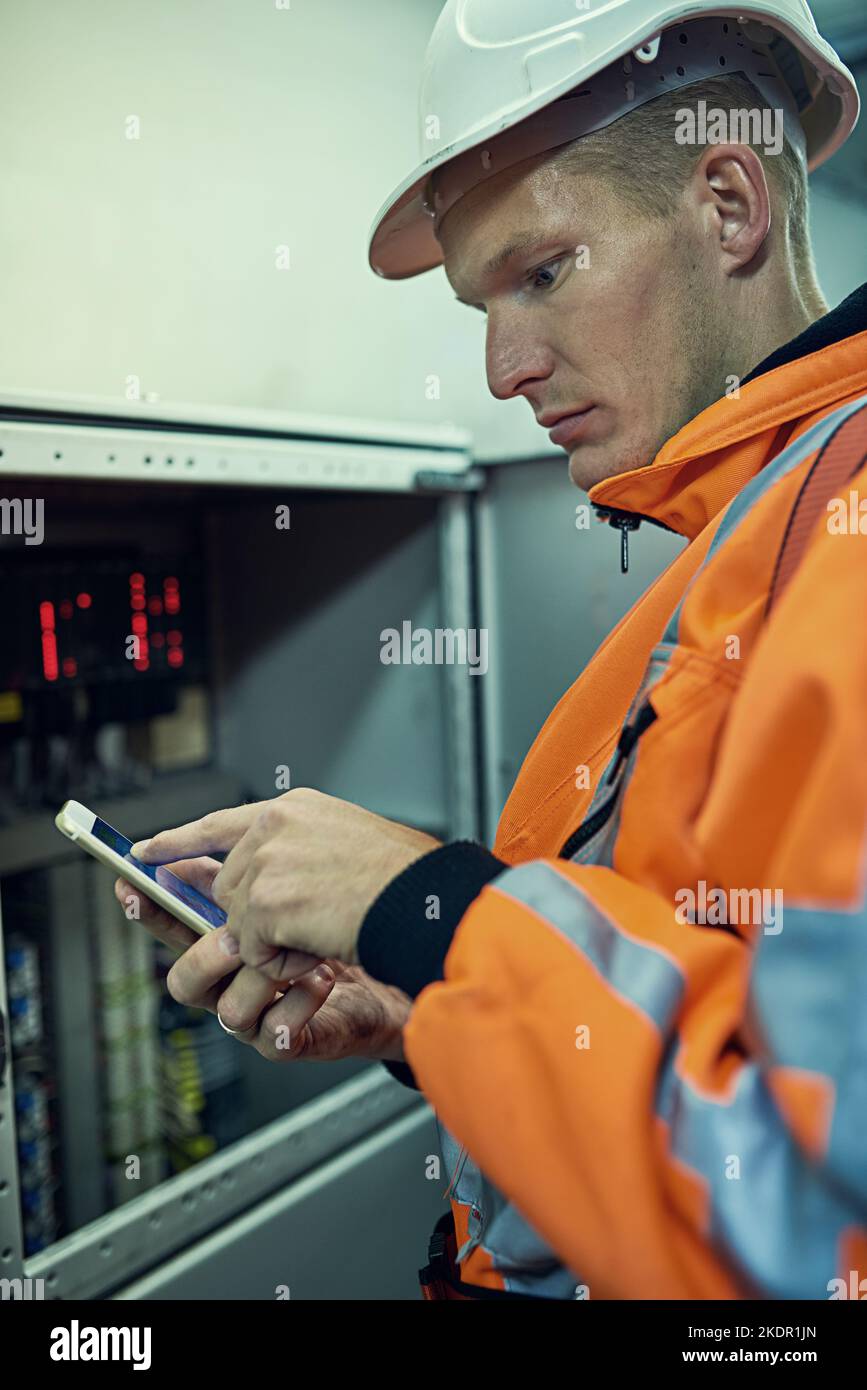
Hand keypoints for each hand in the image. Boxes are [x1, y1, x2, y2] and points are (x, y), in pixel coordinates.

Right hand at [113, 863, 412, 1062]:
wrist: (406, 957)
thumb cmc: (354, 917)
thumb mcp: (302, 874)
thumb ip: (254, 862)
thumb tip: (205, 836)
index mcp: (231, 931)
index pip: (175, 921)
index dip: (148, 905)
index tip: (128, 883)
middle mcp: (237, 977)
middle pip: (185, 975)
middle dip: (209, 953)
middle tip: (238, 933)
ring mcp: (261, 1010)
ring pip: (223, 1009)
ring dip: (259, 979)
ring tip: (299, 957)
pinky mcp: (290, 1038)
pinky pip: (272, 1031)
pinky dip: (297, 1003)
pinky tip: (325, 979)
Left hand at [131, 788, 442, 981]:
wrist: (424, 899)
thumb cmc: (407, 879)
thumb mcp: (347, 839)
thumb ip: (301, 847)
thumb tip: (262, 873)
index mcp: (294, 807)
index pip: (218, 822)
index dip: (178, 841)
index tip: (144, 853)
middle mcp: (273, 825)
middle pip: (228, 884)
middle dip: (255, 914)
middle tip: (308, 921)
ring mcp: (266, 862)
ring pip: (238, 919)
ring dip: (275, 940)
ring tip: (324, 929)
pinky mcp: (266, 902)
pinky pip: (253, 948)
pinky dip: (284, 960)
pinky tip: (320, 945)